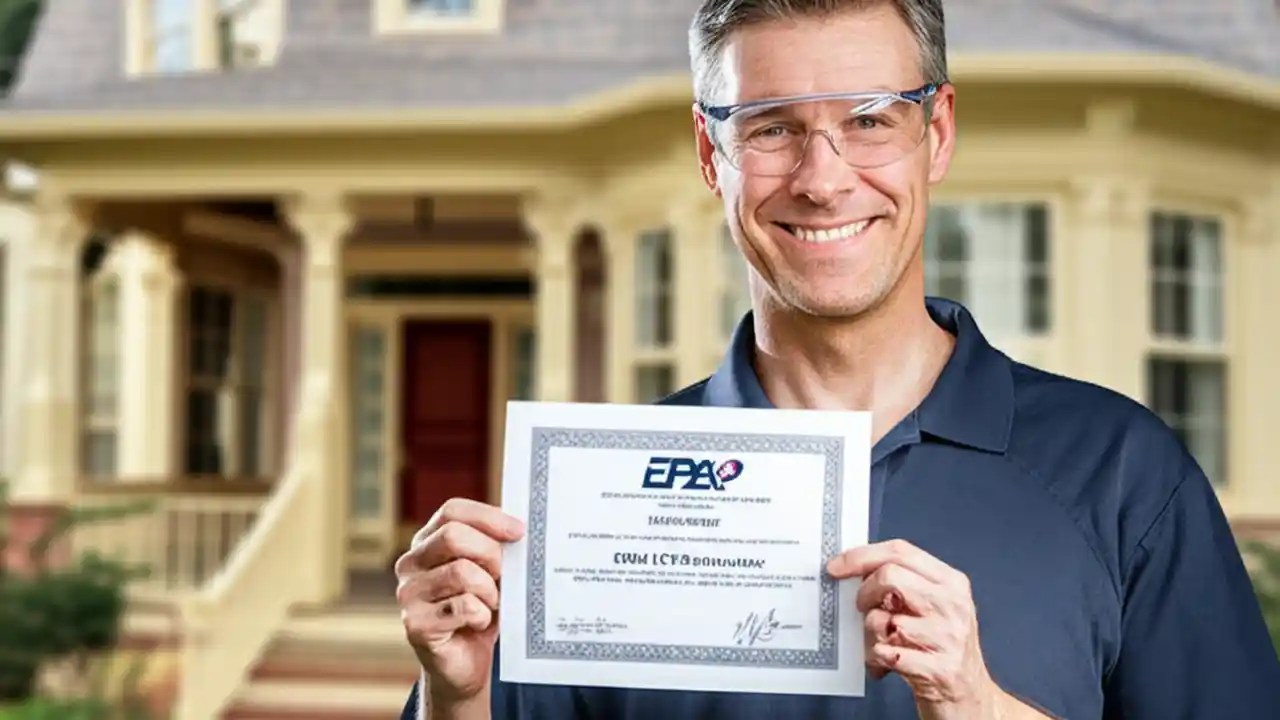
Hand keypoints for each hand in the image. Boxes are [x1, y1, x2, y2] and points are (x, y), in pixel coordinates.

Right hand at [394, 498, 524, 711]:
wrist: (466, 663)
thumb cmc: (480, 610)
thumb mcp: (489, 572)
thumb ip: (495, 547)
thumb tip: (518, 529)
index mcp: (427, 542)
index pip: (452, 511)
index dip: (488, 517)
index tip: (519, 531)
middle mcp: (410, 563)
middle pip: (454, 536)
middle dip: (491, 554)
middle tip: (505, 575)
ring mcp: (408, 594)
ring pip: (461, 572)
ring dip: (490, 591)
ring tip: (492, 604)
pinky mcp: (415, 624)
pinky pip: (463, 607)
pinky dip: (482, 615)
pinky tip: (479, 623)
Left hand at [827, 540, 1048, 719]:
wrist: (971, 700)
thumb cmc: (942, 650)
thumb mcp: (933, 609)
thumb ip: (904, 585)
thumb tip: (856, 570)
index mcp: (951, 583)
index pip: (900, 552)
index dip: (862, 556)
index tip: (836, 567)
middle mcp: (953, 605)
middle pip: (890, 578)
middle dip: (865, 594)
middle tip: (863, 611)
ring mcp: (949, 637)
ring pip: (883, 619)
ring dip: (870, 636)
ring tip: (881, 646)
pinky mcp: (940, 670)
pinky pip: (886, 653)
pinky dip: (876, 659)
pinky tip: (885, 665)